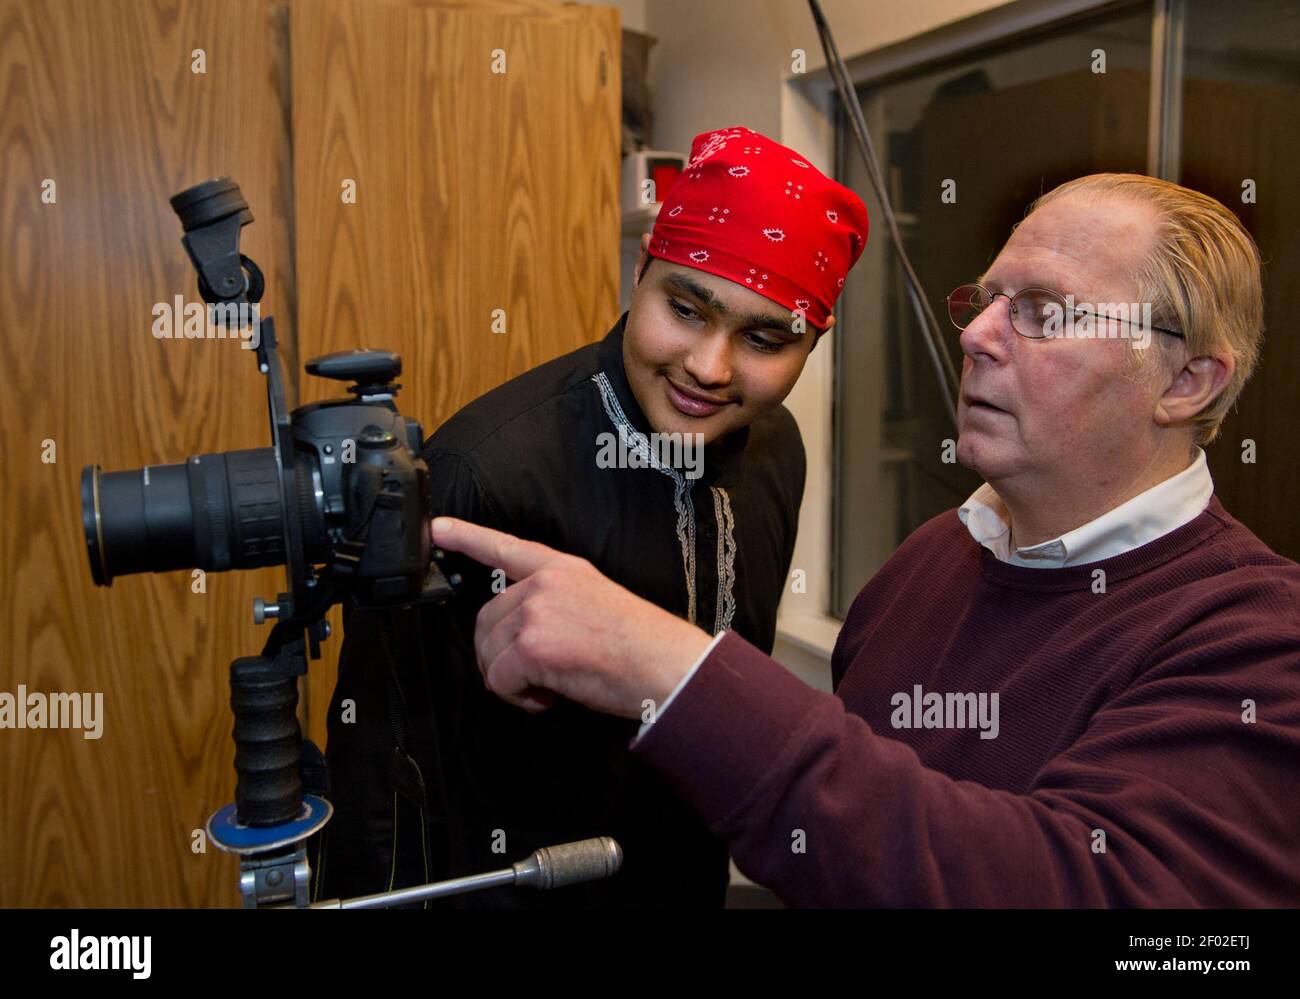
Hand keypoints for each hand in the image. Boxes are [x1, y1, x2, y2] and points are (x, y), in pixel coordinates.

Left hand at [431, 517, 713, 718]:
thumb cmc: (640, 646)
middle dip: (501, 655)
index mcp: (562, 569)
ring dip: (513, 680)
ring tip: (553, 683)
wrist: (665, 666)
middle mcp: (543, 584)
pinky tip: (552, 694)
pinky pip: (499, 680)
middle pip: (486, 621)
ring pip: (489, 654)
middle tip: (540, 674)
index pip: (505, 547)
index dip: (467, 536)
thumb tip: (523, 633)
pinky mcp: (530, 645)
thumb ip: (555, 602)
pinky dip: (520, 698)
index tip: (439, 528)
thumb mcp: (595, 602)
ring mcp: (535, 612)